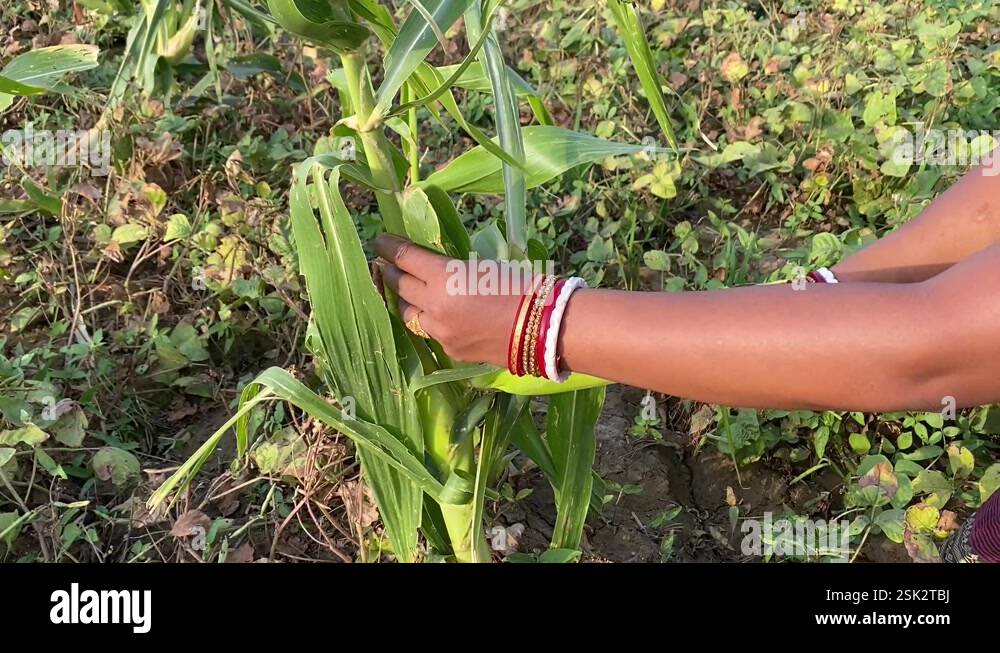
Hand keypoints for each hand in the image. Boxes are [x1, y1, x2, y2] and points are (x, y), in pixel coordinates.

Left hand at [373, 234, 525, 367]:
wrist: (544, 329)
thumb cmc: (523, 287)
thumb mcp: (485, 266)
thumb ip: (455, 269)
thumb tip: (440, 268)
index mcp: (444, 278)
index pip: (405, 258)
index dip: (389, 248)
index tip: (381, 242)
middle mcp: (434, 306)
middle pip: (401, 286)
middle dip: (392, 273)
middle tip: (387, 265)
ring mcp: (441, 333)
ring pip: (411, 315)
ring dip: (408, 301)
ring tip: (409, 292)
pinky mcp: (452, 351)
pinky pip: (432, 333)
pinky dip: (431, 322)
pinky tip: (439, 316)